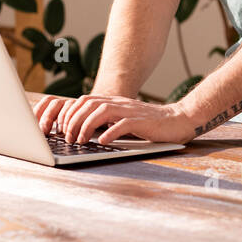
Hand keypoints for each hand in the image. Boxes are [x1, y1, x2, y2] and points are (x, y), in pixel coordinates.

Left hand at [34, 93, 195, 144]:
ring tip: (80, 141)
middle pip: (88, 104)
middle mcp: (120, 103)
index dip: (70, 113)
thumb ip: (109, 121)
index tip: (62, 129)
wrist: (179, 120)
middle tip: (67, 138)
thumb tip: (85, 132)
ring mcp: (131, 111)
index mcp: (114, 101)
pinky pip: (122, 124)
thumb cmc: (152, 124)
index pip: (84, 101)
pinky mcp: (142, 121)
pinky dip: (110, 132)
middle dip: (73, 120)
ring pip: (101, 111)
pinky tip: (102, 141)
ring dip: (86, 126)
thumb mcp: (126, 119)